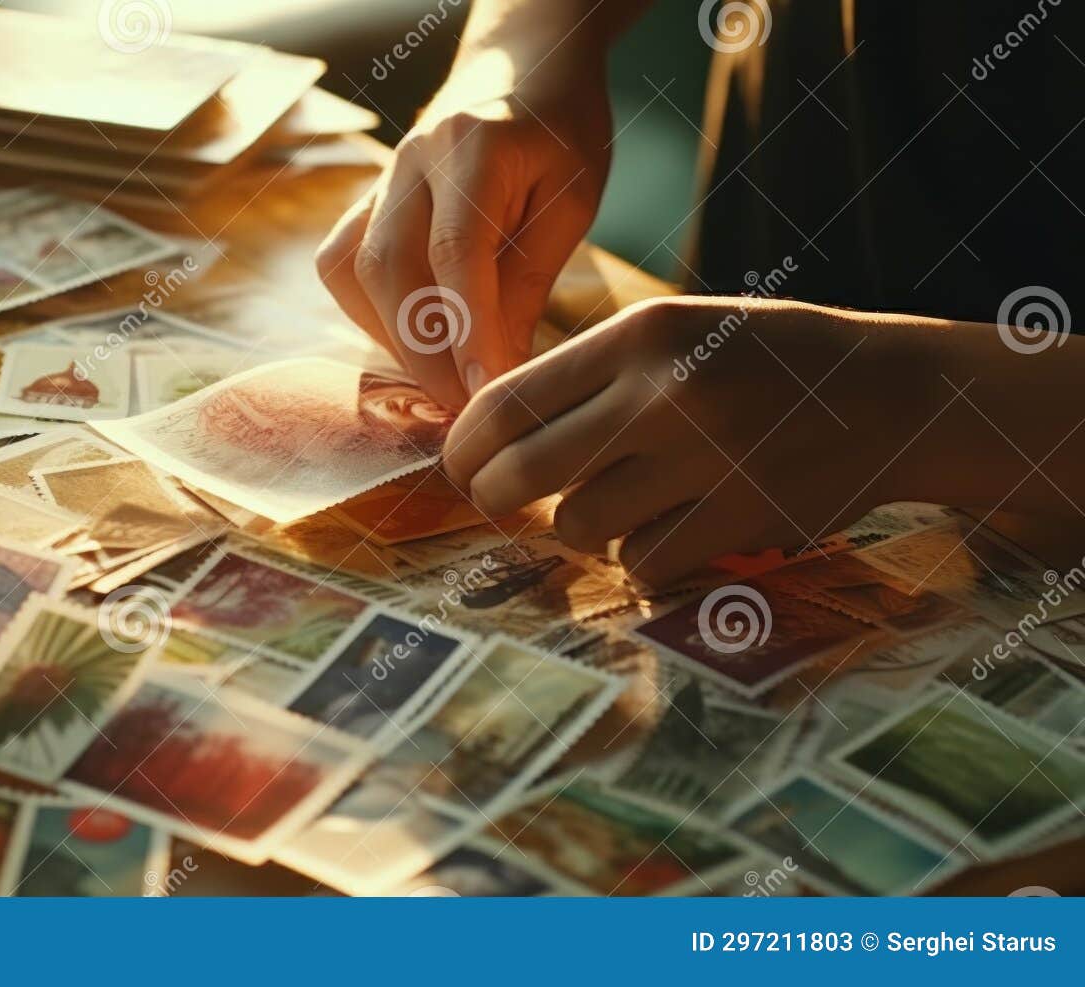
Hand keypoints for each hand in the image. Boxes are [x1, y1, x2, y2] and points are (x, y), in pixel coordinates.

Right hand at [315, 72, 611, 408]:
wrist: (519, 68)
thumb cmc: (558, 133)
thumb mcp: (571, 201)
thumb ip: (529, 281)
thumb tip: (496, 372)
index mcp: (474, 145)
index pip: (456, 251)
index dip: (465, 330)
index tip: (486, 393)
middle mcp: (410, 158)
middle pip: (390, 268)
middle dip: (425, 352)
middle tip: (466, 409)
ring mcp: (377, 178)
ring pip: (354, 273)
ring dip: (393, 339)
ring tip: (442, 382)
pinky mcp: (363, 201)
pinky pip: (343, 267)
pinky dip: (372, 316)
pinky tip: (414, 339)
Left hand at [442, 296, 959, 587]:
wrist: (896, 395)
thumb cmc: (767, 362)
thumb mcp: (677, 332)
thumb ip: (591, 377)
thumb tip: (486, 439)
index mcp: (640, 335)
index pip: (506, 403)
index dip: (465, 448)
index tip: (461, 467)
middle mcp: (665, 394)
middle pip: (522, 474)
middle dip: (498, 498)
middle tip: (505, 502)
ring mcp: (706, 461)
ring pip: (581, 527)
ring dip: (587, 527)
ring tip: (631, 500)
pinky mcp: (741, 519)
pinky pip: (643, 565)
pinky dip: (646, 559)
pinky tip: (679, 527)